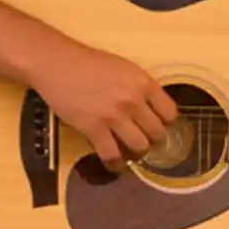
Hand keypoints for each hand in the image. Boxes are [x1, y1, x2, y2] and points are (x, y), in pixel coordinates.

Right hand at [28, 40, 178, 172]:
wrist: (59, 64)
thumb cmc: (90, 62)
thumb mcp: (125, 69)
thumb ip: (140, 88)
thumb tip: (150, 107)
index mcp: (144, 82)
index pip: (170, 112)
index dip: (167, 123)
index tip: (162, 126)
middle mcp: (133, 100)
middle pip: (157, 132)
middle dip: (155, 140)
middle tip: (148, 142)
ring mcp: (114, 115)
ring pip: (139, 146)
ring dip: (138, 153)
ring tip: (134, 154)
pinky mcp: (93, 128)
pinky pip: (111, 154)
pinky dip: (115, 164)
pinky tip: (115, 166)